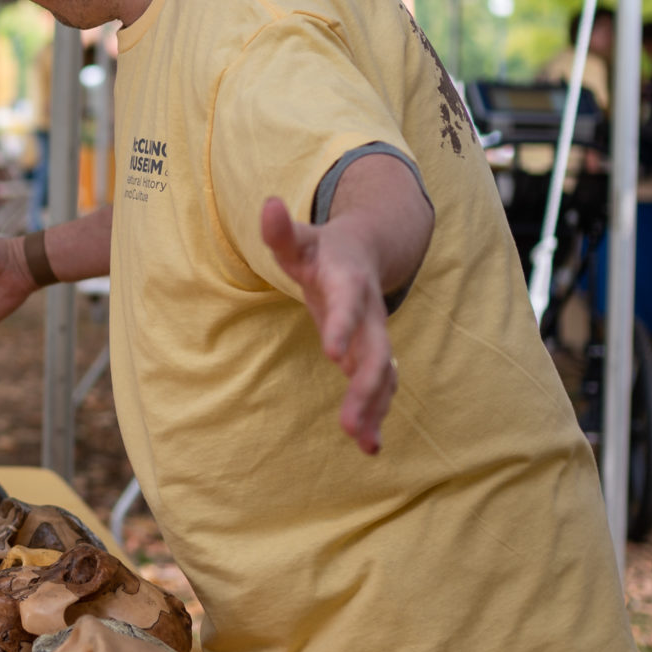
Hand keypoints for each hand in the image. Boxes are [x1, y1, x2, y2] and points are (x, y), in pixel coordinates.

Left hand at [258, 195, 396, 455]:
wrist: (362, 251)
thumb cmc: (320, 249)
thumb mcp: (298, 239)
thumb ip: (280, 231)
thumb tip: (267, 204)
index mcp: (347, 281)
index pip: (347, 304)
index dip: (341, 327)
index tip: (331, 354)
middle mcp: (369, 312)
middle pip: (375, 351)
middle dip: (365, 387)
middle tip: (349, 423)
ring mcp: (375, 335)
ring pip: (384, 374)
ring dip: (375, 408)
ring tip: (365, 444)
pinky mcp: (373, 353)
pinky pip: (383, 386)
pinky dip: (379, 414)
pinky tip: (369, 447)